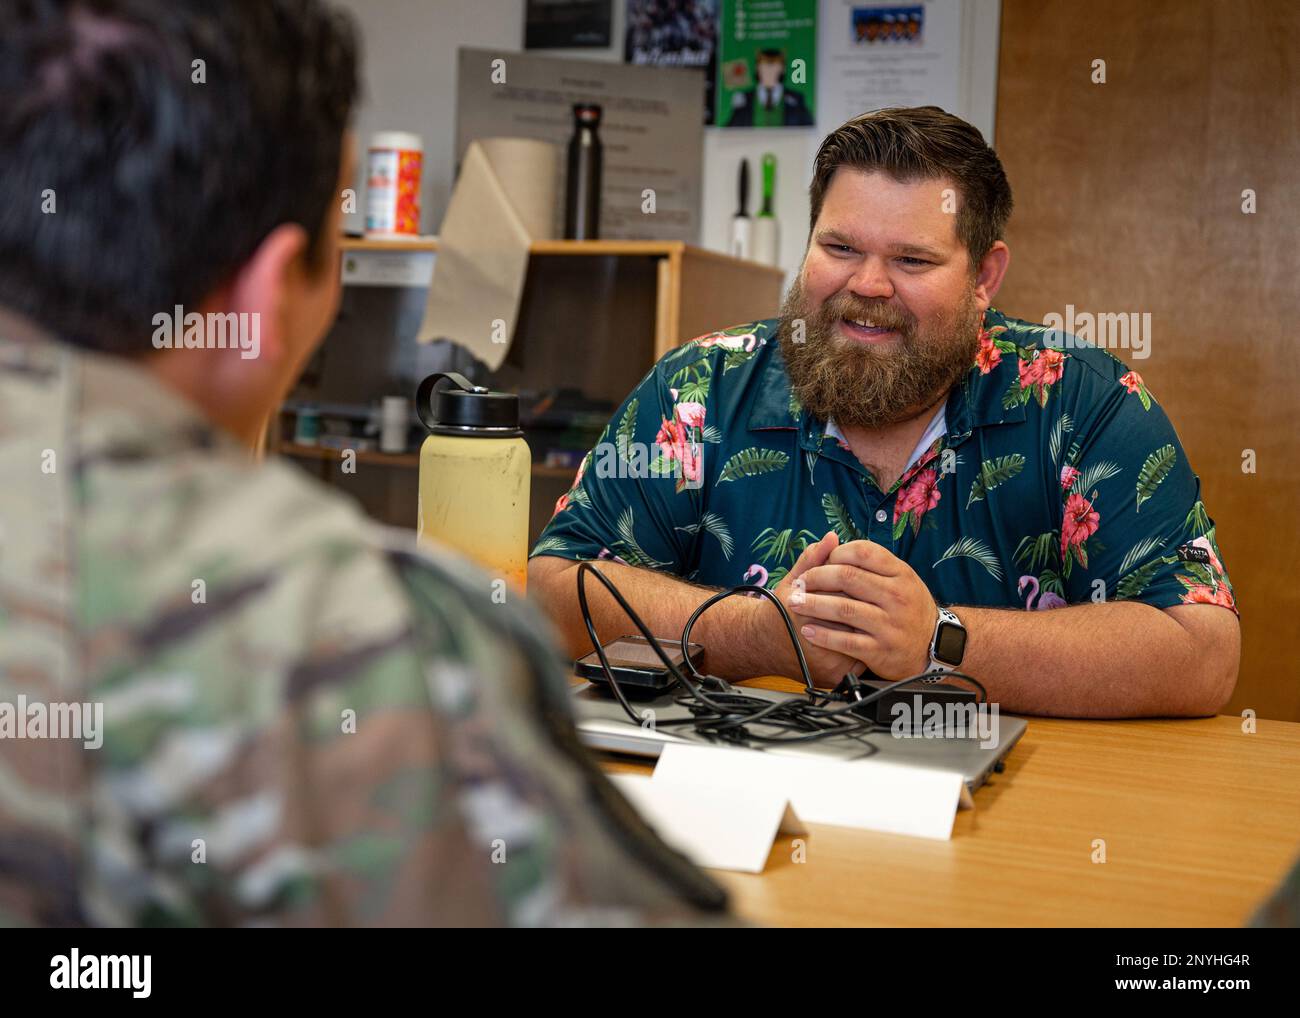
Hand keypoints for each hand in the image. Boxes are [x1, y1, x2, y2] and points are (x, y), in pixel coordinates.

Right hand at [766, 531, 865, 685]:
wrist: (764, 646)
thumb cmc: (781, 610)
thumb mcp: (793, 580)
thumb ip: (813, 558)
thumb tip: (831, 538)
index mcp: (804, 613)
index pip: (843, 595)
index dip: (851, 585)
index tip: (852, 581)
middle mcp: (816, 642)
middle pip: (856, 616)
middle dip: (863, 603)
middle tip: (863, 597)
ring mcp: (828, 663)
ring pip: (862, 637)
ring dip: (868, 622)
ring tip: (863, 613)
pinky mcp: (837, 675)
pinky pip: (861, 655)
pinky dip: (865, 641)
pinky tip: (860, 631)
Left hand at [785, 539, 937, 680]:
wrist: (935, 645)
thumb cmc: (909, 606)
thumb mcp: (901, 578)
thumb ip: (872, 563)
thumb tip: (832, 545)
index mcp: (900, 573)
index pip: (863, 552)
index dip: (835, 553)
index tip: (820, 561)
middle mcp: (897, 596)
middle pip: (848, 578)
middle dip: (816, 577)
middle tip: (799, 582)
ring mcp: (889, 624)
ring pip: (844, 609)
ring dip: (813, 604)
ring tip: (795, 602)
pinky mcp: (880, 650)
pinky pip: (846, 641)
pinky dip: (823, 635)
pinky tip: (808, 630)